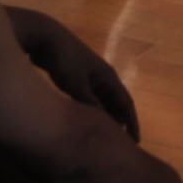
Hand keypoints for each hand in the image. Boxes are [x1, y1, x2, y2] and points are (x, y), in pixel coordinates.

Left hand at [13, 11, 140, 137]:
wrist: (47, 40)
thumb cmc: (64, 62)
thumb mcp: (76, 85)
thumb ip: (89, 103)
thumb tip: (102, 122)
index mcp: (108, 77)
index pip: (126, 103)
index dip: (132, 122)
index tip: (135, 141)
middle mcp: (103, 76)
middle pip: (117, 102)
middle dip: (121, 120)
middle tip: (122, 141)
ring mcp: (90, 75)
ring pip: (104, 100)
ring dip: (108, 115)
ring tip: (107, 133)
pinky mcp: (78, 76)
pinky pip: (91, 97)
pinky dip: (94, 109)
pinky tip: (87, 118)